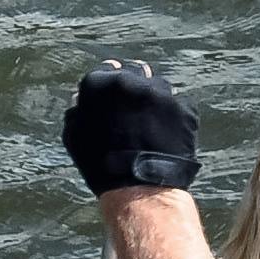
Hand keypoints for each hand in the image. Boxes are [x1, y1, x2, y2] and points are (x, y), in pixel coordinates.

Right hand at [63, 61, 197, 196]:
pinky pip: (179, 105)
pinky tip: (168, 134)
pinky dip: (174, 116)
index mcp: (100, 83)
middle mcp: (131, 80)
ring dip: (155, 100)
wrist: (140, 188)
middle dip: (135, 87)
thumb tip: (80, 98)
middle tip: (135, 110)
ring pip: (159, 87)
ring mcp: (160, 93)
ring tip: (152, 125)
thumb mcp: (75, 137)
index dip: (111, 84)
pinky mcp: (184, 107)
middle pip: (135, 73)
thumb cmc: (101, 166)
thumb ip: (77, 111)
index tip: (115, 96)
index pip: (107, 70)